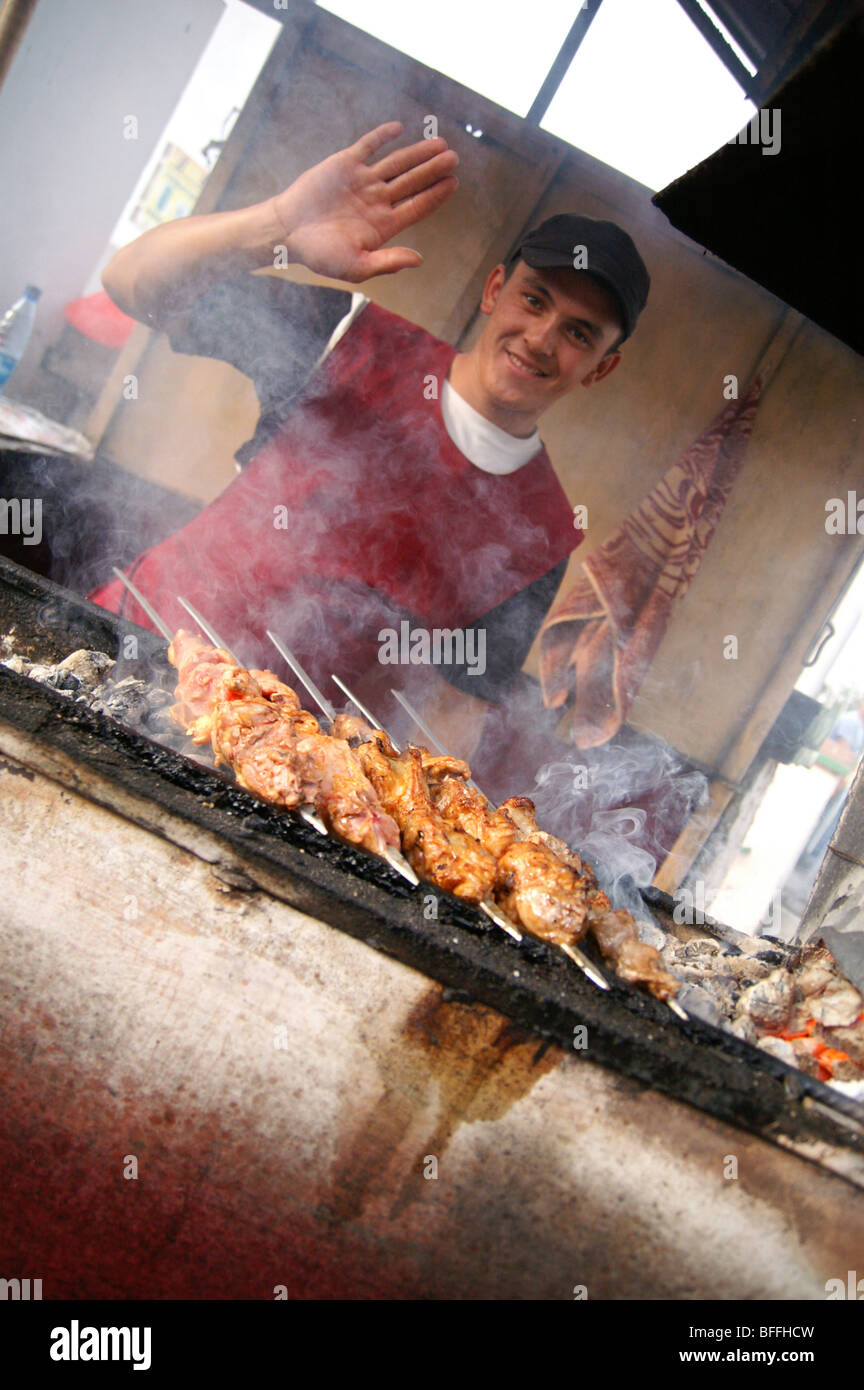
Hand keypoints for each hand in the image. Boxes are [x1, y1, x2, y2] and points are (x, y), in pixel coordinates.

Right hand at [270, 121, 458, 281]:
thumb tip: (419, 260)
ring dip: (418, 153)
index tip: (454, 182)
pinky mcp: (344, 165)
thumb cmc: (320, 255)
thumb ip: (388, 262)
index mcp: (383, 224)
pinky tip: (398, 128)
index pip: (417, 206)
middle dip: (433, 169)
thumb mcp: (356, 266)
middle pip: (412, 181)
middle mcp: (377, 200)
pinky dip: (381, 136)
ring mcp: (362, 181)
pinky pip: (367, 146)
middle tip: (454, 158)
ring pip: (396, 163)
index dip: (436, 194)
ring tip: (440, 143)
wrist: (287, 232)